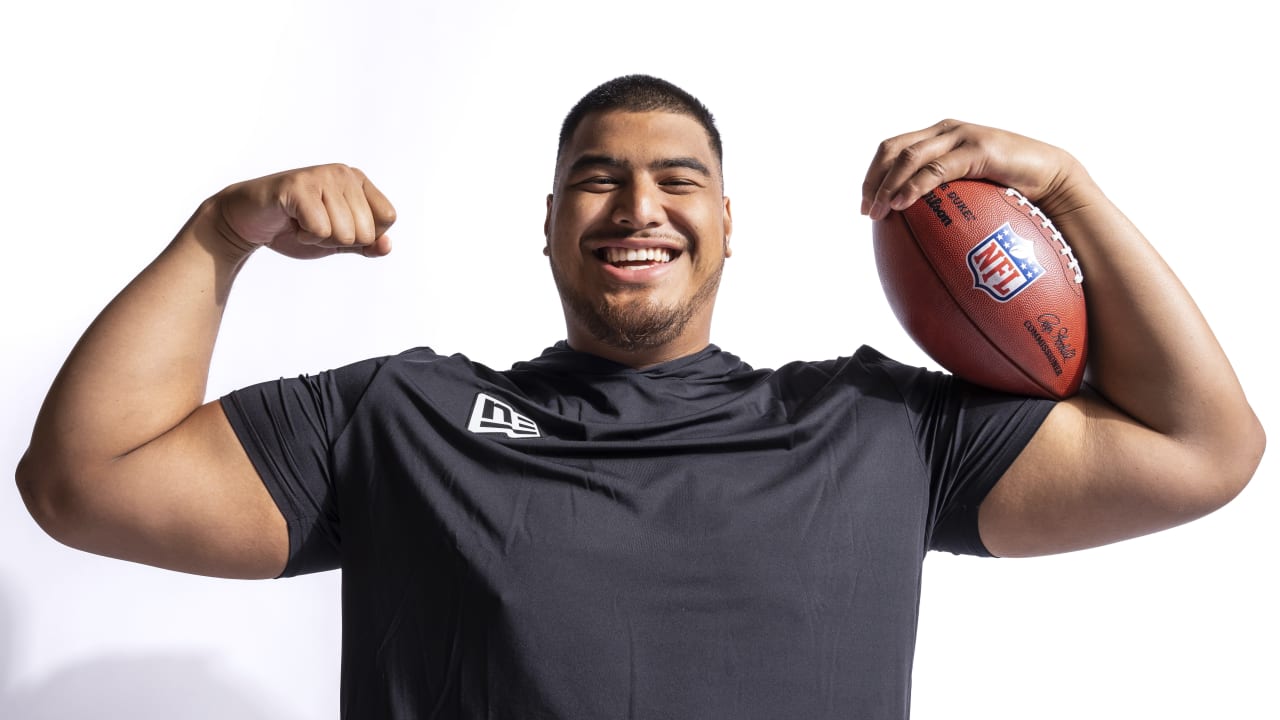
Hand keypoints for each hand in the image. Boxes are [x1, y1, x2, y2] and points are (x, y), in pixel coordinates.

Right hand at [209, 164, 396, 259]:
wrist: (249, 222)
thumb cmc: (295, 227)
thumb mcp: (338, 241)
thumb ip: (367, 245)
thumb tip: (387, 246)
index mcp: (358, 181)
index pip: (388, 219)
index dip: (364, 236)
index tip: (336, 226)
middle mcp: (344, 173)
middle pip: (367, 231)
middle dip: (339, 240)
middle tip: (314, 225)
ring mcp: (321, 176)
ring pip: (345, 233)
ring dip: (320, 239)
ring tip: (301, 222)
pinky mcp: (298, 186)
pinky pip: (321, 230)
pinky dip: (305, 236)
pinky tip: (291, 222)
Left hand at [860, 120, 1090, 221]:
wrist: (1053, 181)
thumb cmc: (1012, 194)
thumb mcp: (971, 194)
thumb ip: (946, 200)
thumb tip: (918, 237)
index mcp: (940, 137)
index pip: (893, 148)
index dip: (872, 175)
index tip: (865, 207)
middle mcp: (946, 131)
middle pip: (893, 149)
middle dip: (873, 180)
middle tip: (867, 212)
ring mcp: (961, 137)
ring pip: (908, 157)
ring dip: (887, 186)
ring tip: (878, 213)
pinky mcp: (977, 148)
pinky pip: (935, 168)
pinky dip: (914, 186)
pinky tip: (901, 205)